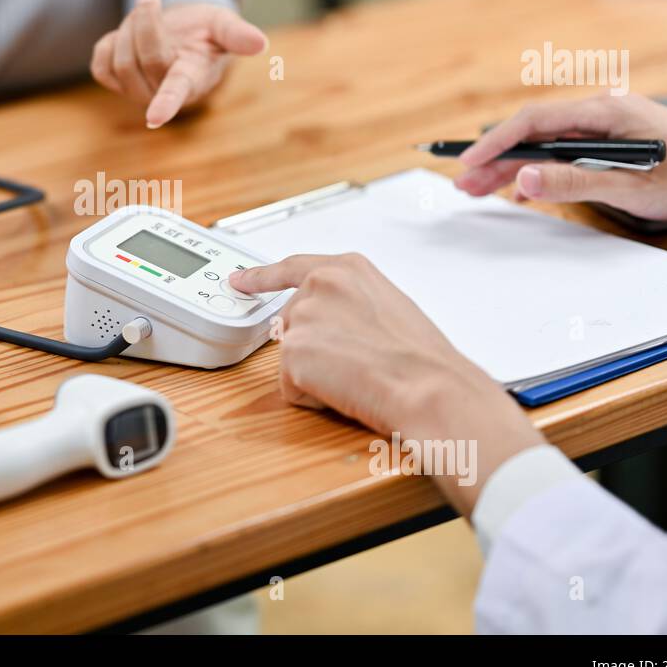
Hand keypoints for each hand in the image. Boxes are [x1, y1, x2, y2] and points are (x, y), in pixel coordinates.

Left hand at [90, 0, 266, 127]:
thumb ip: (238, 35)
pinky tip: (128, 37)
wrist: (180, 34)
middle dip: (142, 20)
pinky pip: (100, 61)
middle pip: (139, 59)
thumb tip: (261, 42)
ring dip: (128, 27)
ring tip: (145, 18)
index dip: (166, 104)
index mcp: (191, 79)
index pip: (177, 92)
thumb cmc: (205, 31)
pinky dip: (111, 41)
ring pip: (118, 59)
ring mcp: (135, 91)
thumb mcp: (224, 25)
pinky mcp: (113, 82)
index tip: (155, 118)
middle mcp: (161, 92)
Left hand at [230, 253, 542, 512]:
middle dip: (314, 351)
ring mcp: (302, 316)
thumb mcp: (388, 307)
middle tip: (358, 363)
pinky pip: (292, 387)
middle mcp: (318, 285)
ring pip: (293, 359)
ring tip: (357, 375)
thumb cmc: (421, 357)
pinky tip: (345, 390)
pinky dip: (313, 397)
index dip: (261, 277)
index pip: (291, 269)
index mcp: (346, 269)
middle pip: (292, 326)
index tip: (239, 280)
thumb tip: (336, 324)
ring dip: (316, 374)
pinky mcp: (292, 351)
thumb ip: (351, 303)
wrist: (427, 385)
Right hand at [455, 94, 666, 219]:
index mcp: (604, 112)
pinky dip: (538, 167)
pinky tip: (521, 184)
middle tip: (464, 182)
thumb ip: (574, 181)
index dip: (496, 143)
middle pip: (533, 132)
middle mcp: (601, 112)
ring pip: (545, 142)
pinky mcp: (610, 140)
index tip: (469, 163)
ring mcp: (605, 126)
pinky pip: (563, 149)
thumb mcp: (631, 186)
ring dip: (513, 164)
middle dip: (496, 158)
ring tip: (480, 187)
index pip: (534, 122)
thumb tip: (526, 178)